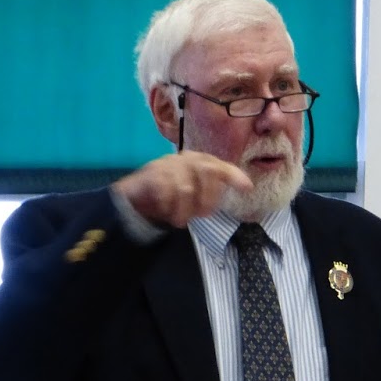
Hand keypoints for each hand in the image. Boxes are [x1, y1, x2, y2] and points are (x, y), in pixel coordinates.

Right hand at [112, 151, 250, 228]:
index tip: (247, 188)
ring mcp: (166, 164)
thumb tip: (238, 191)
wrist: (133, 200)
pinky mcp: (150, 173)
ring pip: (186, 187)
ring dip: (185, 210)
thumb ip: (212, 193)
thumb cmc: (169, 199)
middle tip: (201, 216)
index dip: (233, 175)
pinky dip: (169, 207)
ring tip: (180, 221)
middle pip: (206, 171)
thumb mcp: (194, 198)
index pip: (218, 165)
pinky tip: (167, 214)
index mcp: (197, 162)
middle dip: (207, 198)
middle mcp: (183, 159)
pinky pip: (166, 191)